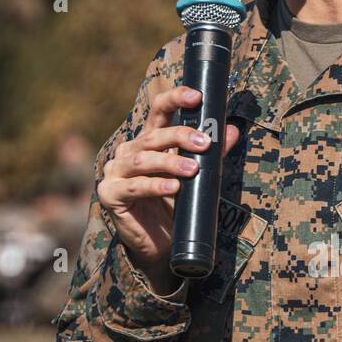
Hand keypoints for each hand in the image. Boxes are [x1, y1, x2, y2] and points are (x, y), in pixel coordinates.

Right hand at [97, 85, 240, 294]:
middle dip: (180, 136)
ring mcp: (116, 172)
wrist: (160, 245)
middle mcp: (129, 152)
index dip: (175, 99)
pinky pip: (134, 186)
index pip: (158, 111)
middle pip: (153, 136)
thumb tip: (231, 131)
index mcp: (148, 141)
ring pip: (142, 160)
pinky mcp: (110, 194)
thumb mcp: (196, 177)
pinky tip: (173, 187)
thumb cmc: (175, 206)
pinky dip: (155, 185)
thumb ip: (211, 156)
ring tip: (193, 169)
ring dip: (169, 162)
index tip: (197, 96)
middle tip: (204, 143)